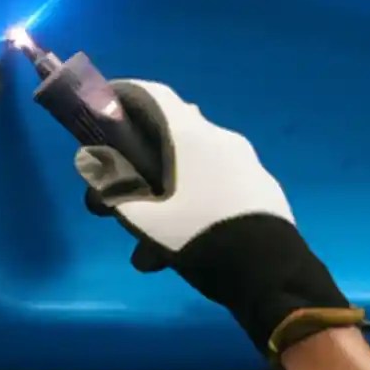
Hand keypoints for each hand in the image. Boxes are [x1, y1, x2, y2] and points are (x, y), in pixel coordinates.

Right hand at [74, 80, 361, 358]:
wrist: (272, 276)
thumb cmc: (201, 238)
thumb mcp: (146, 222)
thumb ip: (115, 196)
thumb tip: (97, 182)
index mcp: (193, 136)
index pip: (155, 94)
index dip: (126, 95)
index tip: (104, 109)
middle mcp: (221, 139)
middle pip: (171, 135)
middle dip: (141, 163)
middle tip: (122, 192)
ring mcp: (246, 163)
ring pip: (192, 169)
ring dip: (166, 198)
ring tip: (147, 247)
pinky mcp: (261, 188)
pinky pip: (216, 187)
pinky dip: (193, 206)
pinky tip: (180, 248)